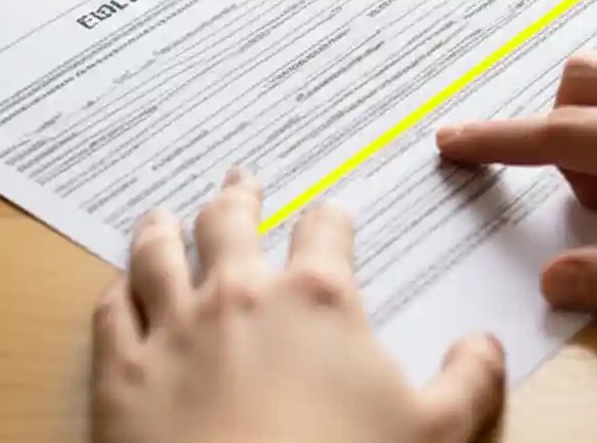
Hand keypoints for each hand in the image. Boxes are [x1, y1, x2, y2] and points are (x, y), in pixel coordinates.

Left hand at [89, 167, 505, 442]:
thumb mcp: (435, 433)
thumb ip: (467, 381)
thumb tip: (485, 344)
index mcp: (317, 300)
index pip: (327, 232)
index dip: (332, 218)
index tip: (333, 214)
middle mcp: (239, 295)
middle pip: (230, 223)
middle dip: (238, 197)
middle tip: (239, 179)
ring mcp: (172, 328)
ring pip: (158, 254)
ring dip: (162, 229)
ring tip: (162, 215)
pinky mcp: (121, 373)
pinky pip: (111, 313)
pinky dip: (116, 294)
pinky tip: (118, 289)